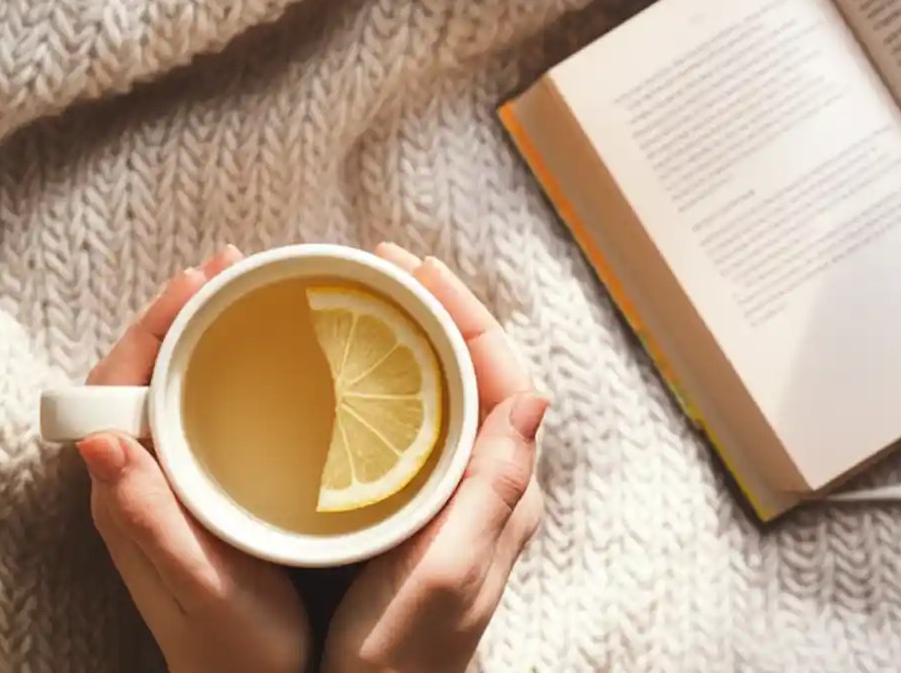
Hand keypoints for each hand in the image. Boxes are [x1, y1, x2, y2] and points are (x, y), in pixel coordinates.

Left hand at [79, 246, 309, 672]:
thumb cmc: (234, 647)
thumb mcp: (199, 584)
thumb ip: (147, 517)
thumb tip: (97, 440)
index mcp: (126, 494)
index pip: (119, 385)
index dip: (156, 326)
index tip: (202, 282)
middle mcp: (139, 480)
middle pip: (144, 374)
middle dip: (182, 315)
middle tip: (234, 271)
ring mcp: (171, 484)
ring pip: (174, 388)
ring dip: (204, 337)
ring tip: (249, 297)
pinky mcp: (203, 491)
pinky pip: (202, 412)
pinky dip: (226, 372)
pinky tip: (265, 362)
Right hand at [322, 243, 548, 672]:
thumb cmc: (401, 658)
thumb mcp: (443, 575)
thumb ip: (493, 490)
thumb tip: (533, 395)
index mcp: (506, 492)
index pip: (502, 374)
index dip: (462, 312)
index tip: (413, 268)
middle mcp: (495, 485)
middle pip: (481, 372)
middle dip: (441, 311)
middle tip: (386, 267)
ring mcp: (464, 495)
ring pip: (455, 392)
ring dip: (423, 338)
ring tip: (376, 298)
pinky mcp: (432, 508)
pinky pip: (429, 422)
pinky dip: (404, 380)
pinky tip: (367, 371)